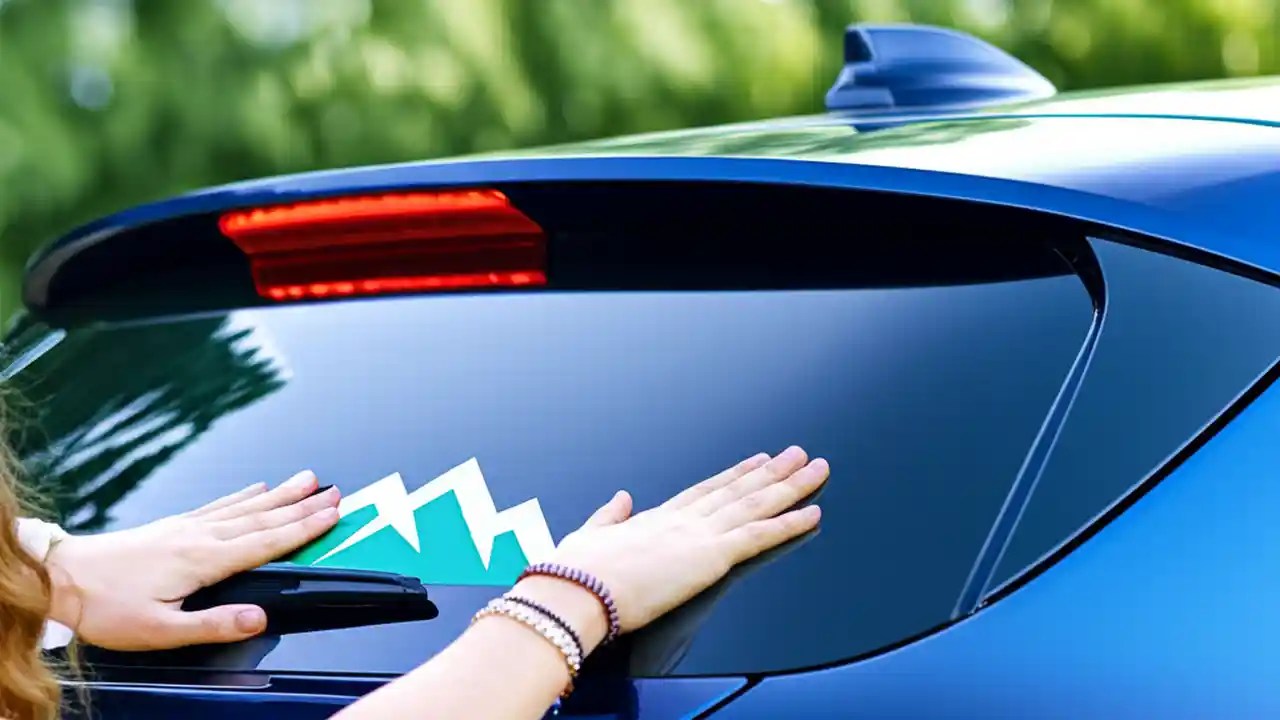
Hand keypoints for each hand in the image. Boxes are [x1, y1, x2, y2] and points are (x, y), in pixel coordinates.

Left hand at [44, 470, 339, 650]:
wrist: (61, 578)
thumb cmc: (107, 607)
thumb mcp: (160, 629)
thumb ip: (213, 624)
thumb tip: (259, 619)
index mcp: (204, 559)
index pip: (267, 541)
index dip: (304, 528)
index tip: (334, 514)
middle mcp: (200, 536)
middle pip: (264, 517)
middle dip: (303, 505)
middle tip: (335, 491)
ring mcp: (187, 527)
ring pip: (246, 506)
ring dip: (281, 494)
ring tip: (307, 479)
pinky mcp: (173, 527)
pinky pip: (220, 506)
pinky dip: (244, 495)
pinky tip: (256, 488)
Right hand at [514, 447, 827, 649]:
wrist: (573, 592)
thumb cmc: (574, 576)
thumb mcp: (590, 538)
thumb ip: (608, 516)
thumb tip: (620, 498)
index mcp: (655, 520)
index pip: (705, 493)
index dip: (734, 476)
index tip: (756, 462)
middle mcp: (682, 521)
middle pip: (738, 491)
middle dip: (772, 473)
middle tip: (799, 454)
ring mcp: (698, 535)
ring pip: (756, 505)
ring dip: (790, 487)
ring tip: (816, 469)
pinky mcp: (709, 557)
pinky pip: (759, 536)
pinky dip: (789, 524)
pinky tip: (813, 513)